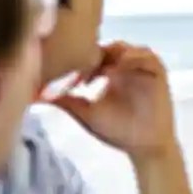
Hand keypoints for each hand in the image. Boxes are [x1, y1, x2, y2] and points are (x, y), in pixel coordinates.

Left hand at [51, 41, 178, 159]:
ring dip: (111, 55)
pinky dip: (132, 58)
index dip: (79, 62)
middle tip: (83, 75)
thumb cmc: (117, 130)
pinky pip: (146, 56)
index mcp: (110, 72)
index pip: (92, 54)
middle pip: (107, 46)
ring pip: (125, 47)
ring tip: (99, 71)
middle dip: (93, 57)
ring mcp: (143, 67)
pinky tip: (117, 70)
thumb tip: (34, 94)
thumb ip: (64, 99)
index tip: (70, 82)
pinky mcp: (158, 72)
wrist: (144, 147)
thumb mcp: (85, 112)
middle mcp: (126, 66)